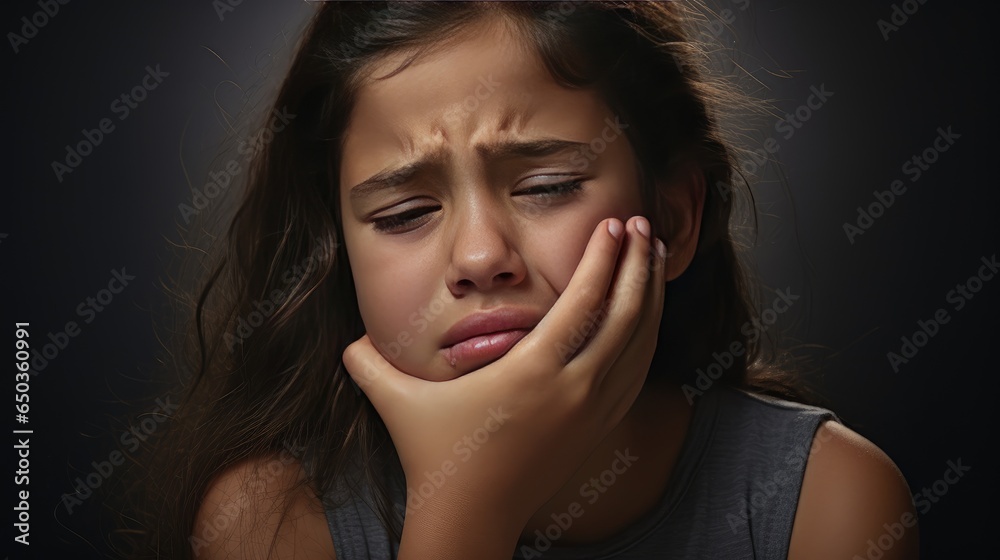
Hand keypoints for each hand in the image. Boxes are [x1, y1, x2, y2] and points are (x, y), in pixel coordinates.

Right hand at [341, 216, 666, 555]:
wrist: (471, 516)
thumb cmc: (435, 454)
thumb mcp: (398, 402)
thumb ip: (368, 364)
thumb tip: (345, 338)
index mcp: (532, 372)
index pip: (583, 302)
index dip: (603, 258)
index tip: (612, 224)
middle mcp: (572, 389)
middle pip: (625, 314)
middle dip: (639, 264)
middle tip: (642, 224)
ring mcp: (591, 411)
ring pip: (640, 342)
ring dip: (651, 294)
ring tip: (656, 255)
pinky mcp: (599, 427)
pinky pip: (637, 372)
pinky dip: (648, 336)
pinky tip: (647, 315)